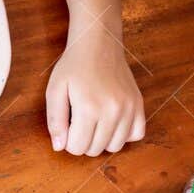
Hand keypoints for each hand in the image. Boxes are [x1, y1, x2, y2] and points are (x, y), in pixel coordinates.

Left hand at [45, 31, 144, 156]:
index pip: (77, 148)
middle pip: (96, 150)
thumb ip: (55, 121)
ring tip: (94, 122)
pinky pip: (137, 134)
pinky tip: (112, 122)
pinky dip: (124, 134)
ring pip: (115, 146)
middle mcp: (112, 110)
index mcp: (89, 108)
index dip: (68, 141)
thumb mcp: (54, 91)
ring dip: (102, 140)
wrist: (98, 42)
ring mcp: (129, 108)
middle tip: (79, 121)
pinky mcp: (139, 104)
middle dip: (83, 141)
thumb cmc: (73, 66)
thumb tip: (59, 147)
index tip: (67, 125)